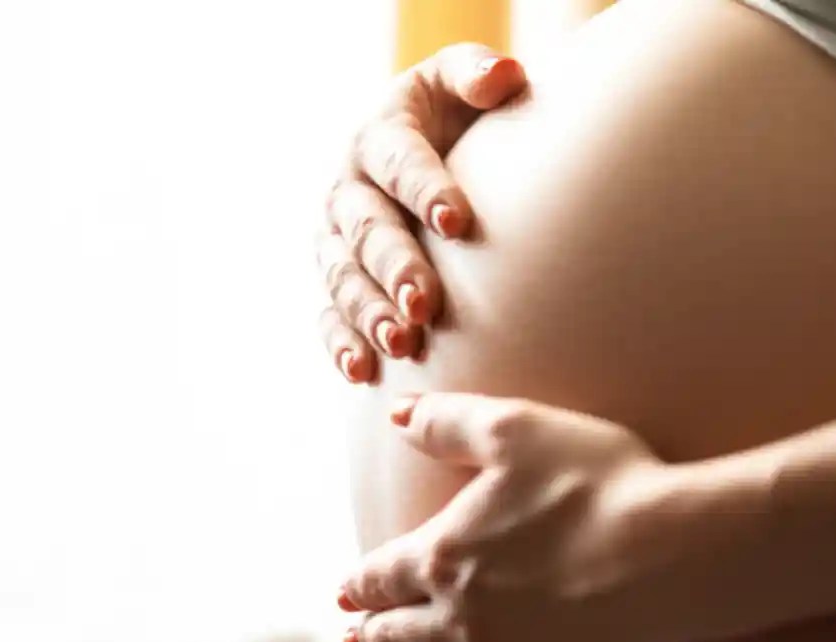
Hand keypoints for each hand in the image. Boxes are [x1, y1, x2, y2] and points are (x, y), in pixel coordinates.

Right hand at [317, 45, 527, 383]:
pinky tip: (363, 373)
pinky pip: (330, 314)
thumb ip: (479, 75)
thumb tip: (504, 77)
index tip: (458, 222)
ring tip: (402, 343)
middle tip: (424, 302)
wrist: (428, 150)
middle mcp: (351, 187)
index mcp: (380, 135)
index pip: (399, 161)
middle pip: (368, 229)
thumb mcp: (463, 82)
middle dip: (395, 266)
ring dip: (370, 312)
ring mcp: (338, 238)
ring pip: (346, 278)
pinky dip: (343, 343)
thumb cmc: (455, 115)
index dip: (425, 188)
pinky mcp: (338, 278)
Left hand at [338, 393, 711, 641]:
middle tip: (353, 640)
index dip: (358, 585)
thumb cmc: (598, 483)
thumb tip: (398, 414)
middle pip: (400, 634)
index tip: (344, 595)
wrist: (674, 551)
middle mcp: (465, 618)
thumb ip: (448, 422)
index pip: (382, 577)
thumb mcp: (516, 429)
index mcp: (446, 555)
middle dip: (371, 635)